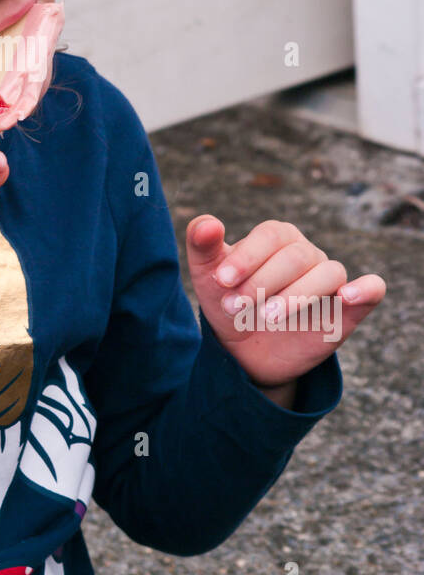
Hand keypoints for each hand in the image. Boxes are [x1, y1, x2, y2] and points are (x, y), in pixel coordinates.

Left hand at [185, 215, 385, 388]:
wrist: (243, 351)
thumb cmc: (227, 302)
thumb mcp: (207, 275)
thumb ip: (202, 245)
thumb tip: (208, 223)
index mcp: (277, 237)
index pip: (271, 235)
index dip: (247, 256)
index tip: (222, 281)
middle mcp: (307, 253)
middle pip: (295, 257)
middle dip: (262, 282)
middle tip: (235, 308)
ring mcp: (329, 281)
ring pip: (328, 273)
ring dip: (297, 295)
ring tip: (269, 317)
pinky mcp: (347, 310)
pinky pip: (372, 290)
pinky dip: (367, 289)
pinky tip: (350, 296)